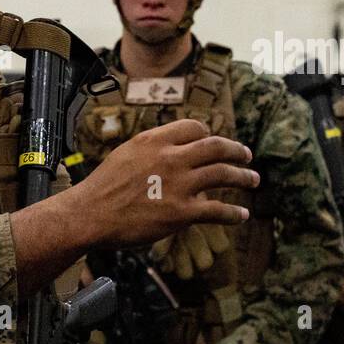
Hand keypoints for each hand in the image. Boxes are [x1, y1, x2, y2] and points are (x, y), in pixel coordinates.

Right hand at [11, 120, 256, 293]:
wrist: (89, 214)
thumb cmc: (102, 188)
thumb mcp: (126, 154)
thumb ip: (152, 150)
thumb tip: (170, 150)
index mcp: (155, 140)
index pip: (195, 128)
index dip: (210, 135)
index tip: (217, 142)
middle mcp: (171, 157)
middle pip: (216, 147)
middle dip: (236, 151)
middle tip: (247, 156)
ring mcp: (178, 184)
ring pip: (223, 174)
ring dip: (243, 177)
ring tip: (254, 180)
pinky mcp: (181, 212)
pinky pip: (217, 210)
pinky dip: (233, 213)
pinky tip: (241, 215)